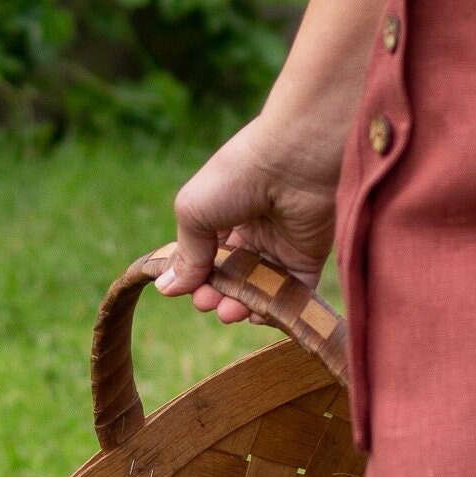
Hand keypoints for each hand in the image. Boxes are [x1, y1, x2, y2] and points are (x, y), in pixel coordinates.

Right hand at [161, 118, 340, 323]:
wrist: (293, 162)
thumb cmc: (237, 177)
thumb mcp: (194, 211)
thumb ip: (186, 253)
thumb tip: (167, 288)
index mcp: (221, 212)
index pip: (205, 255)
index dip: (195, 276)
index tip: (187, 291)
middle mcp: (251, 229)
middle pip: (231, 276)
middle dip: (216, 295)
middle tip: (209, 303)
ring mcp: (281, 243)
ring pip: (259, 287)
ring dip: (242, 305)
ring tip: (231, 311)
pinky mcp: (308, 255)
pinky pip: (292, 291)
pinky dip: (276, 308)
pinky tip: (258, 314)